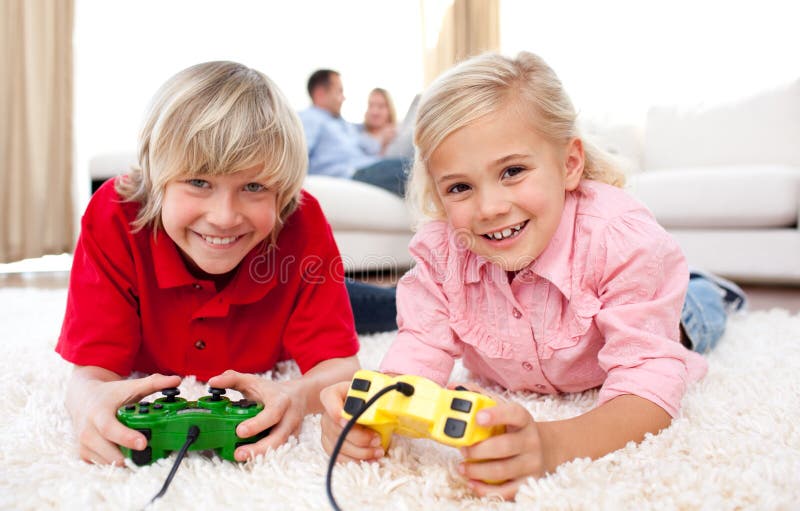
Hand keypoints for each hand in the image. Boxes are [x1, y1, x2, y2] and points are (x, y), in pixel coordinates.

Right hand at [66, 369, 180, 464]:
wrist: (82, 398)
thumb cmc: (109, 394)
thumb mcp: (129, 387)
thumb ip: (153, 383)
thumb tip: (176, 380)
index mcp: (98, 413)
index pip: (111, 429)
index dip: (127, 438)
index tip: (143, 443)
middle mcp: (88, 431)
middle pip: (110, 452)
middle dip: (131, 454)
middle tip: (148, 449)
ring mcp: (84, 445)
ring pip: (109, 462)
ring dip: (126, 458)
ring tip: (137, 447)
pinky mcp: (84, 454)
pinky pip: (104, 465)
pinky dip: (117, 460)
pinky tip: (125, 450)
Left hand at [207, 370, 307, 460]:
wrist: (299, 396)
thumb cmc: (271, 390)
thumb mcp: (253, 381)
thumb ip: (232, 379)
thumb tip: (213, 382)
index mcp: (281, 401)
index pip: (272, 414)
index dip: (257, 424)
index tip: (239, 431)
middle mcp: (289, 418)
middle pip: (278, 437)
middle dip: (258, 448)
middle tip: (238, 453)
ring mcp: (291, 431)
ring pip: (279, 447)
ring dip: (260, 455)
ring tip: (240, 457)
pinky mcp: (290, 440)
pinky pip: (278, 451)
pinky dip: (263, 455)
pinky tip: (249, 458)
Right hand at [319, 381, 383, 462]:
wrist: (363, 408)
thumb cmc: (368, 399)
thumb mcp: (372, 393)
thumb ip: (377, 397)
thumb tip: (389, 405)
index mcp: (333, 394)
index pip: (329, 398)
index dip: (336, 411)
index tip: (348, 421)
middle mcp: (327, 413)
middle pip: (337, 428)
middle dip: (359, 438)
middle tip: (377, 440)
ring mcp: (327, 431)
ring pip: (339, 446)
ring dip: (361, 452)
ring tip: (378, 451)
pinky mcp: (330, 446)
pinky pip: (340, 457)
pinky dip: (356, 460)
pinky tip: (370, 460)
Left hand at [457, 395, 545, 499]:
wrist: (544, 448)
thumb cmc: (514, 427)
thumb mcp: (503, 409)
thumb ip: (479, 397)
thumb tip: (453, 388)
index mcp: (524, 419)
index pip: (514, 414)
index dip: (496, 415)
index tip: (478, 417)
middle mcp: (531, 440)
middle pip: (505, 446)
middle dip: (478, 449)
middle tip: (461, 448)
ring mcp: (531, 463)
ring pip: (502, 470)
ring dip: (477, 470)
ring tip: (461, 466)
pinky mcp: (528, 482)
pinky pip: (506, 490)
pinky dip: (486, 489)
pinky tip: (472, 482)